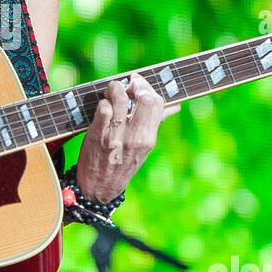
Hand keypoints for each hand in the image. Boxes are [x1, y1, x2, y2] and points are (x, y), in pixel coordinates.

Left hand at [75, 73, 179, 201]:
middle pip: (145, 98)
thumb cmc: (122, 163)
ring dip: (115, 88)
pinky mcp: (96, 135)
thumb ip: (156, 123)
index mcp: (148, 138)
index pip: (157, 103)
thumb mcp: (143, 147)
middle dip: (135, 84)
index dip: (148, 87)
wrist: (99, 188)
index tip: (138, 84)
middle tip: (127, 84)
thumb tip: (175, 106)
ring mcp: (115, 136)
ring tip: (112, 91)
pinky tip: (103, 106)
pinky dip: (102, 102)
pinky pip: (102, 109)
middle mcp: (135, 137)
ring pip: (120, 99)